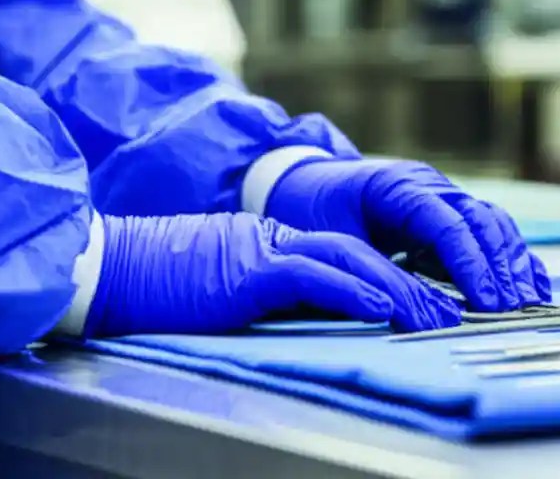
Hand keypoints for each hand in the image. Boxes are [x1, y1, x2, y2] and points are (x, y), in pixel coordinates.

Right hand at [84, 213, 460, 335]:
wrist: (111, 269)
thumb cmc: (161, 288)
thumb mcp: (230, 291)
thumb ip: (273, 296)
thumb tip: (319, 318)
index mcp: (276, 245)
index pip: (349, 256)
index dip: (391, 277)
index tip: (426, 304)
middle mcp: (278, 240)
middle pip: (360, 255)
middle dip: (409, 285)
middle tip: (448, 313)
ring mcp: (264, 250)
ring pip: (348, 259)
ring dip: (395, 288)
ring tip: (431, 315)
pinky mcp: (247, 269)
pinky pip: (311, 275)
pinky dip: (350, 291)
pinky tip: (381, 307)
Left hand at [265, 159, 551, 311]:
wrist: (302, 183)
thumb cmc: (311, 210)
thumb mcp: (331, 241)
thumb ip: (373, 271)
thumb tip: (415, 311)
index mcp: (398, 186)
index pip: (447, 223)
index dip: (470, 264)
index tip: (486, 301)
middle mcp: (429, 185)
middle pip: (480, 221)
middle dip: (500, 266)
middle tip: (513, 309)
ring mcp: (443, 196)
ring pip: (492, 224)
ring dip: (513, 262)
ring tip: (529, 301)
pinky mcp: (448, 214)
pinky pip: (488, 232)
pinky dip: (512, 257)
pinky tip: (533, 283)